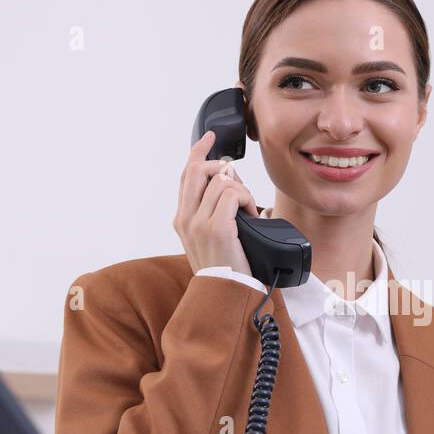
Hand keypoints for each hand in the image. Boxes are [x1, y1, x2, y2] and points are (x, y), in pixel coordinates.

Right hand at [174, 129, 259, 277]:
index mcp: (182, 219)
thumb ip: (213, 212)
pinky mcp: (216, 228)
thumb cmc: (225, 269)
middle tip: (239, 180)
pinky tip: (251, 215)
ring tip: (248, 211)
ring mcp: (198, 223)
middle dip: (222, 165)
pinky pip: (231, 194)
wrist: (224, 295)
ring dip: (242, 191)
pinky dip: (246, 200)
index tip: (209, 137)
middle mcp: (185, 218)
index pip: (186, 175)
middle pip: (198, 170)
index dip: (198, 152)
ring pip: (221, 181)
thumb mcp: (212, 238)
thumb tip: (228, 182)